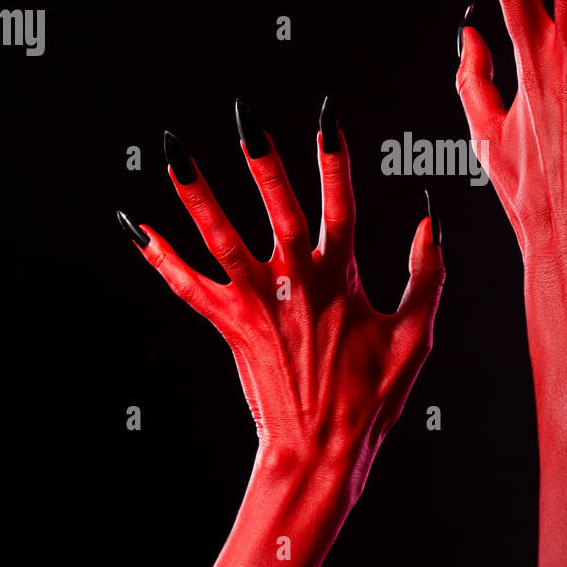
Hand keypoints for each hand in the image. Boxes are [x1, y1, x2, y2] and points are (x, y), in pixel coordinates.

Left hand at [118, 97, 444, 499]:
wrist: (321, 450)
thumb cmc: (372, 397)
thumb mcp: (415, 334)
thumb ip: (426, 274)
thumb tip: (429, 222)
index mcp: (342, 277)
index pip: (341, 203)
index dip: (335, 158)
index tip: (327, 115)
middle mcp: (296, 282)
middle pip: (278, 208)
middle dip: (262, 160)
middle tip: (246, 119)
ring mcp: (257, 303)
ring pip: (220, 237)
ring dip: (196, 193)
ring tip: (173, 154)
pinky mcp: (229, 326)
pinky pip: (187, 285)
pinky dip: (161, 256)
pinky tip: (137, 228)